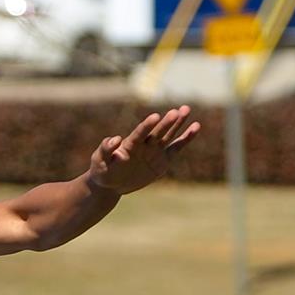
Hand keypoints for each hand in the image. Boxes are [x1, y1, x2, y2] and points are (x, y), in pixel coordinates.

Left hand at [86, 106, 201, 194]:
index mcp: (130, 144)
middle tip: (178, 110)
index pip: (140, 133)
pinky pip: (177, 147)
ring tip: (186, 110)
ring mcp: (155, 151)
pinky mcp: (163, 160)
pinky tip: (196, 127)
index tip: (155, 116)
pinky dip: (186, 138)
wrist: (111, 184)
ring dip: (178, 124)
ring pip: (169, 135)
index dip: (147, 126)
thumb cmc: (102, 170)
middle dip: (167, 122)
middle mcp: (145, 144)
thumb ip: (105, 149)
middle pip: (158, 131)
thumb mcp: (99, 160)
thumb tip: (115, 138)